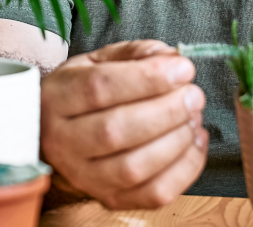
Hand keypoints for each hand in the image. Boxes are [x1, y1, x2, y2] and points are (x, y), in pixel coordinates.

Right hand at [40, 40, 208, 209]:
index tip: (183, 69)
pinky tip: (195, 141)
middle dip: (167, 110)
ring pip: (133, 167)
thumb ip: (137, 54)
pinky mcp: (109, 199)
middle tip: (194, 95)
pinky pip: (152, 194)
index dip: (148, 78)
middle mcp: (63, 141)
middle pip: (116, 129)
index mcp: (58, 97)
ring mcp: (84, 176)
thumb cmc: (84, 91)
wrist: (58, 133)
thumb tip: (173, 60)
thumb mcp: (100, 60)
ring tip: (193, 116)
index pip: (100, 87)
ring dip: (176, 140)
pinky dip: (184, 168)